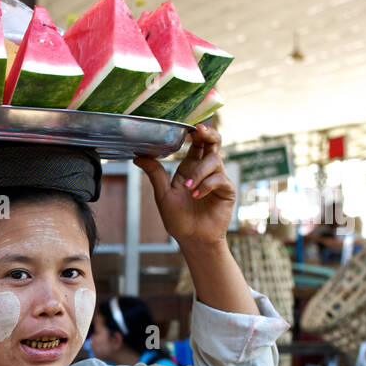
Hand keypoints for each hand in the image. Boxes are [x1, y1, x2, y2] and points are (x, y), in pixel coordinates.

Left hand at [134, 124, 235, 248]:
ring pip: (213, 161)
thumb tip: (138, 156)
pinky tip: (196, 196)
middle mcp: (206, 170)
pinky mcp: (226, 190)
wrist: (193, 239)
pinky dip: (206, 186)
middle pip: (213, 143)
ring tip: (187, 189)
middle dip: (208, 134)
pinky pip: (219, 179)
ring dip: (198, 173)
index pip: (197, 143)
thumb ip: (155, 174)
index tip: (192, 125)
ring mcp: (217, 179)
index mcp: (190, 167)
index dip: (197, 132)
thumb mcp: (163, 194)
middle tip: (200, 131)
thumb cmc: (178, 219)